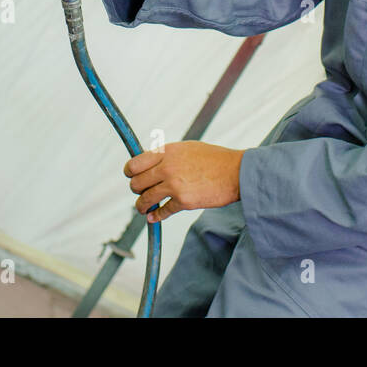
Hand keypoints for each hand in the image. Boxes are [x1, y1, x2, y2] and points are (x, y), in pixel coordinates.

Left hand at [124, 141, 244, 222]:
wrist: (236, 172)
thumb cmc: (214, 159)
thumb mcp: (187, 148)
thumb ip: (167, 155)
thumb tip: (151, 162)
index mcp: (167, 152)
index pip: (134, 164)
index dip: (130, 172)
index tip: (131, 176)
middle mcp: (167, 168)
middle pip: (137, 183)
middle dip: (137, 189)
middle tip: (141, 192)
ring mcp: (174, 185)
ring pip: (145, 199)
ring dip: (142, 205)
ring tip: (143, 207)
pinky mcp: (184, 202)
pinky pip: (162, 212)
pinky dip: (156, 216)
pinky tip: (154, 217)